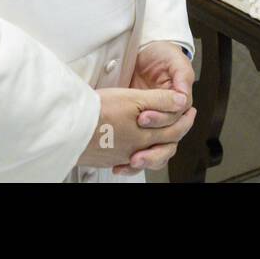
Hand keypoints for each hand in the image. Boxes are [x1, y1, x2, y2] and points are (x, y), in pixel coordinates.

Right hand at [79, 87, 195, 171]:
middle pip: (164, 145)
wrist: (69, 128)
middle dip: (175, 132)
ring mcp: (122, 156)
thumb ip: (160, 101)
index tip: (190, 112)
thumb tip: (182, 101)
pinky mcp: (107, 158)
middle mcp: (136, 149)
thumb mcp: (134, 99)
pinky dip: (135, 155)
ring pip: (147, 155)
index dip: (185, 119)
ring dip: (156, 149)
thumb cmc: (99, 113)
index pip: (175, 130)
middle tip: (182, 123)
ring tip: (159, 141)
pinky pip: (128, 160)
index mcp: (147, 135)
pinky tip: (130, 152)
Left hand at [109, 42, 196, 176]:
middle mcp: (169, 114)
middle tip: (136, 147)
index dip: (160, 119)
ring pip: (159, 148)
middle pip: (168, 138)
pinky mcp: (140, 127)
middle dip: (154, 146)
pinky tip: (123, 163)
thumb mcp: (174, 59)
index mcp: (179, 100)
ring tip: (133, 161)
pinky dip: (134, 158)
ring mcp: (155, 121)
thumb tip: (184, 97)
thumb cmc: (161, 53)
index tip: (143, 117)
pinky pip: (143, 147)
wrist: (142, 52)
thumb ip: (182, 75)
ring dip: (148, 157)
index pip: (175, 118)